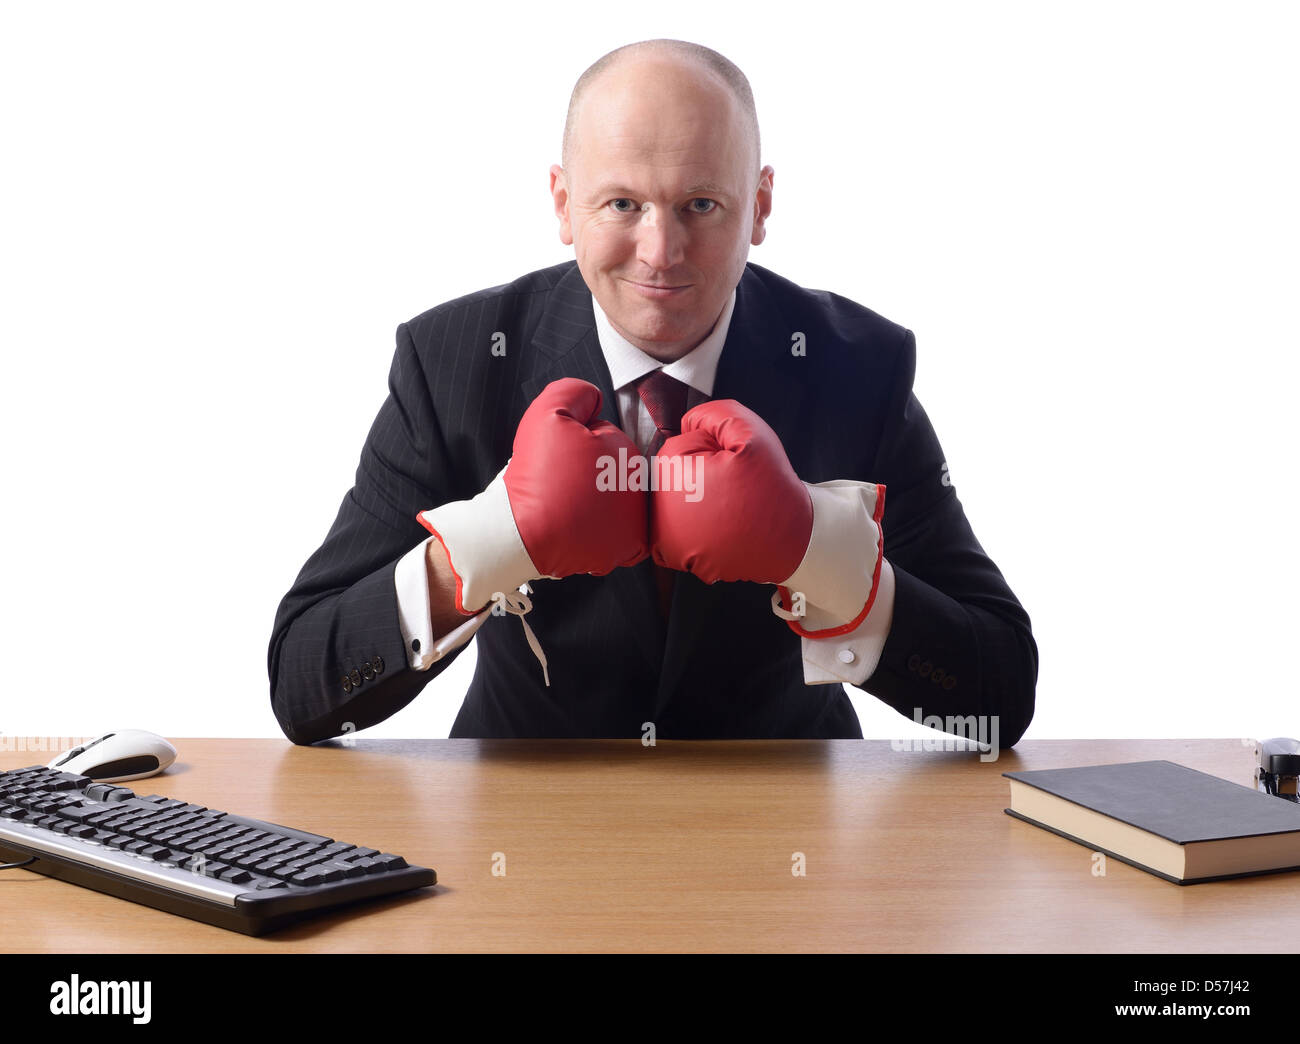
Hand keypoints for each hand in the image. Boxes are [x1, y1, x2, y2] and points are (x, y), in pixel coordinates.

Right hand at [418, 378, 646, 612]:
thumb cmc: (534, 476)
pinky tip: (576, 528)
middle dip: (588, 473)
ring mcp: (635, 524)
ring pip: (612, 503)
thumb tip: (592, 398)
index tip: (558, 460)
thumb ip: (575, 393)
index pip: (605, 440)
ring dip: (594, 503)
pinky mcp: (622, 553)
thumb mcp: (547, 414)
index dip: (576, 445)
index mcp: (628, 454)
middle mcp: (640, 491)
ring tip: (564, 506)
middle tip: (559, 483)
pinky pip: (613, 537)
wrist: (518, 533)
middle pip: (612, 472)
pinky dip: (597, 533)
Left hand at [649, 399, 811, 584]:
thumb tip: (687, 423)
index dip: (710, 450)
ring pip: (670, 500)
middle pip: (670, 474)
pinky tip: (716, 524)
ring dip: (692, 498)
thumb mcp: (753, 433)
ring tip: (726, 507)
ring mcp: (667, 540)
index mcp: (677, 476)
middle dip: (697, 474)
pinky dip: (690, 525)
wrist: (793, 540)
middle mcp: (664, 512)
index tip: (732, 466)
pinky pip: (672, 530)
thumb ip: (714, 415)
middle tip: (731, 488)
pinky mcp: (676, 559)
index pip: (678, 446)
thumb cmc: (773, 490)